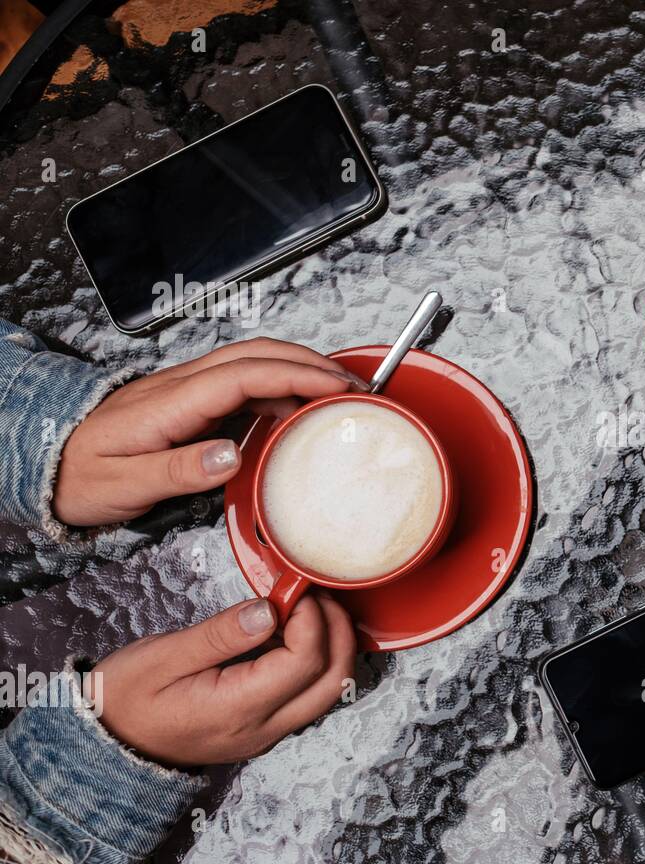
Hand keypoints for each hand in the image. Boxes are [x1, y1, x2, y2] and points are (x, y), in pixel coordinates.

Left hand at [53, 338, 368, 526]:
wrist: (48, 465)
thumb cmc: (82, 477)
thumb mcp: (123, 484)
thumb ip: (178, 470)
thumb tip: (232, 454)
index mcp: (170, 403)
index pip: (246, 374)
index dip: (296, 376)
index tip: (335, 388)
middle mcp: (182, 386)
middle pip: (258, 355)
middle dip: (311, 362)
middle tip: (354, 386)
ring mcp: (188, 390)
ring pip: (254, 362)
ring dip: (299, 370)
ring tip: (336, 396)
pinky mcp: (191, 401)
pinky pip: (245, 383)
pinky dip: (281, 389)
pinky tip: (296, 412)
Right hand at [90, 593, 355, 766]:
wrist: (105, 746)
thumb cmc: (123, 700)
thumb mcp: (161, 657)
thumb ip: (220, 634)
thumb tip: (269, 609)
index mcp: (237, 710)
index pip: (305, 662)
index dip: (312, 618)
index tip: (293, 589)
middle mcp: (263, 728)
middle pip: (333, 680)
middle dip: (337, 630)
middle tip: (316, 593)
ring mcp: (267, 733)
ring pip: (328, 691)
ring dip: (333, 646)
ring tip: (310, 608)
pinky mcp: (265, 729)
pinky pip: (310, 696)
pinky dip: (318, 662)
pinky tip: (296, 633)